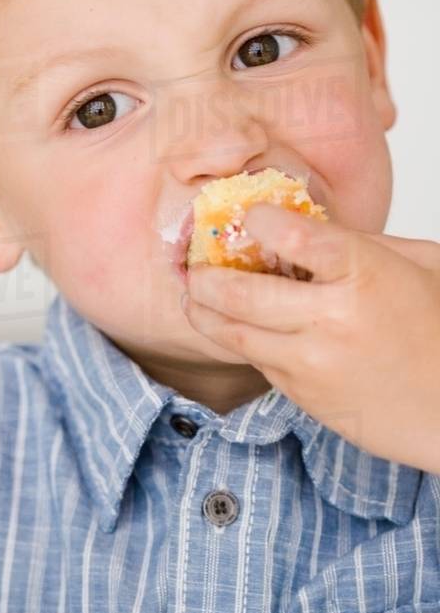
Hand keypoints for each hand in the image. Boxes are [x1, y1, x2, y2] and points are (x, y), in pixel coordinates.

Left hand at [182, 203, 439, 472]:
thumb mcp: (420, 266)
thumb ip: (361, 244)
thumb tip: (305, 225)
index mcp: (364, 275)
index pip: (293, 236)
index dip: (258, 220)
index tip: (247, 216)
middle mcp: (330, 319)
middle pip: (240, 291)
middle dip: (206, 275)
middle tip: (195, 266)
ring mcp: (312, 362)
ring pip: (232, 333)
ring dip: (204, 312)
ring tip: (195, 297)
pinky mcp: (304, 395)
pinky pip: (255, 362)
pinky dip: (239, 341)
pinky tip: (235, 327)